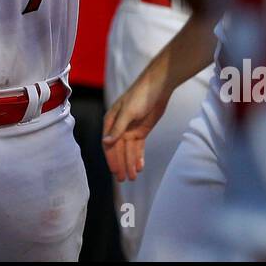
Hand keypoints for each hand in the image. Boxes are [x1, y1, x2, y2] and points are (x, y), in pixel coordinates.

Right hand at [102, 65, 173, 182]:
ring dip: (130, 163)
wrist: (158, 86)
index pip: (108, 144)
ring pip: (129, 150)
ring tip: (133, 177)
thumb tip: (106, 142)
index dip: (112, 158)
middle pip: (119, 149)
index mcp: (111, 121)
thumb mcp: (128, 112)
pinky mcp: (142, 130)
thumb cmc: (140, 95)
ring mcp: (131, 129)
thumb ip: (118, 128)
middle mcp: (119, 127)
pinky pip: (138, 147)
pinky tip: (140, 167)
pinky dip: (138, 157)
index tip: (115, 171)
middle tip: (124, 179)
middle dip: (121, 164)